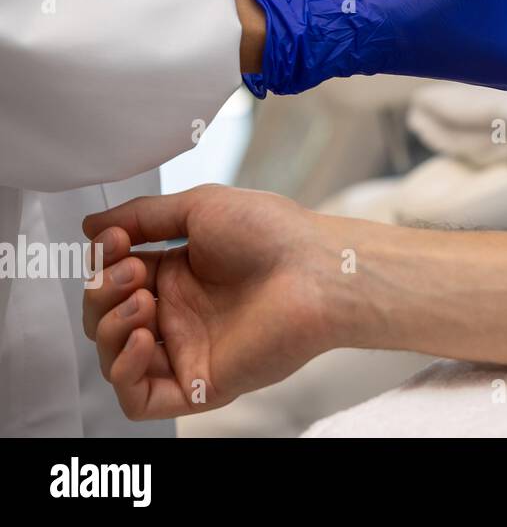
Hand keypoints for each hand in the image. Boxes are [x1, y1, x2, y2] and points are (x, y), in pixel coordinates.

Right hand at [82, 186, 331, 419]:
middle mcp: (181, 314)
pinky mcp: (201, 383)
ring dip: (108, 328)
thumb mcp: (199, 207)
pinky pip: (139, 400)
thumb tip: (90, 228)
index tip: (113, 241)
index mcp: (180, 275)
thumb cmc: (272, 233)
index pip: (114, 280)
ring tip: (142, 302)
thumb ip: (142, 215)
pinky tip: (141, 338)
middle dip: (101, 294)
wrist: (315, 269)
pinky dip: (123, 372)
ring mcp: (189, 350)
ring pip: (115, 360)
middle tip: (131, 272)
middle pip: (106, 320)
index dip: (102, 264)